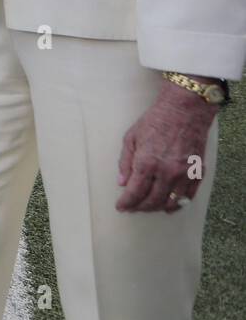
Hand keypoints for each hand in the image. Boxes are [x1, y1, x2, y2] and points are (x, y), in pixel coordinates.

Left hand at [116, 84, 214, 212]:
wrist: (184, 111)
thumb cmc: (155, 121)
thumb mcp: (131, 138)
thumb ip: (125, 162)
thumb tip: (121, 182)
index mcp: (146, 163)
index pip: (134, 192)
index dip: (126, 203)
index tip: (121, 207)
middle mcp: (166, 172)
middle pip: (152, 201)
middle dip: (140, 207)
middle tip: (133, 208)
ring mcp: (184, 174)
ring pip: (171, 202)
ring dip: (158, 207)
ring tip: (149, 207)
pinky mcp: (197, 172)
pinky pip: (189, 196)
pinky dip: (179, 203)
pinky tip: (171, 204)